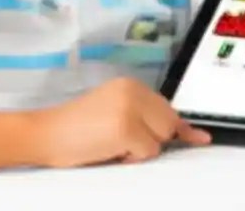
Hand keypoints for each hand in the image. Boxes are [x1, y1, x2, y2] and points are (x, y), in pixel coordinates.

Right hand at [26, 77, 209, 167]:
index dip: (179, 128)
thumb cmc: (73, 129)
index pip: (168, 107)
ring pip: (160, 139)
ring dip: (139, 150)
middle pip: (169, 124)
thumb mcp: (113, 112)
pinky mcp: (125, 127)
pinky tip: (108, 150)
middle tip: (123, 144)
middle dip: (152, 140)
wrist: (43, 134)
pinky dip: (130, 159)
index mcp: (130, 85)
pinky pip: (146, 152)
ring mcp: (130, 108)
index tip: (200, 138)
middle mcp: (133, 91)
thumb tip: (181, 132)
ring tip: (111, 144)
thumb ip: (142, 116)